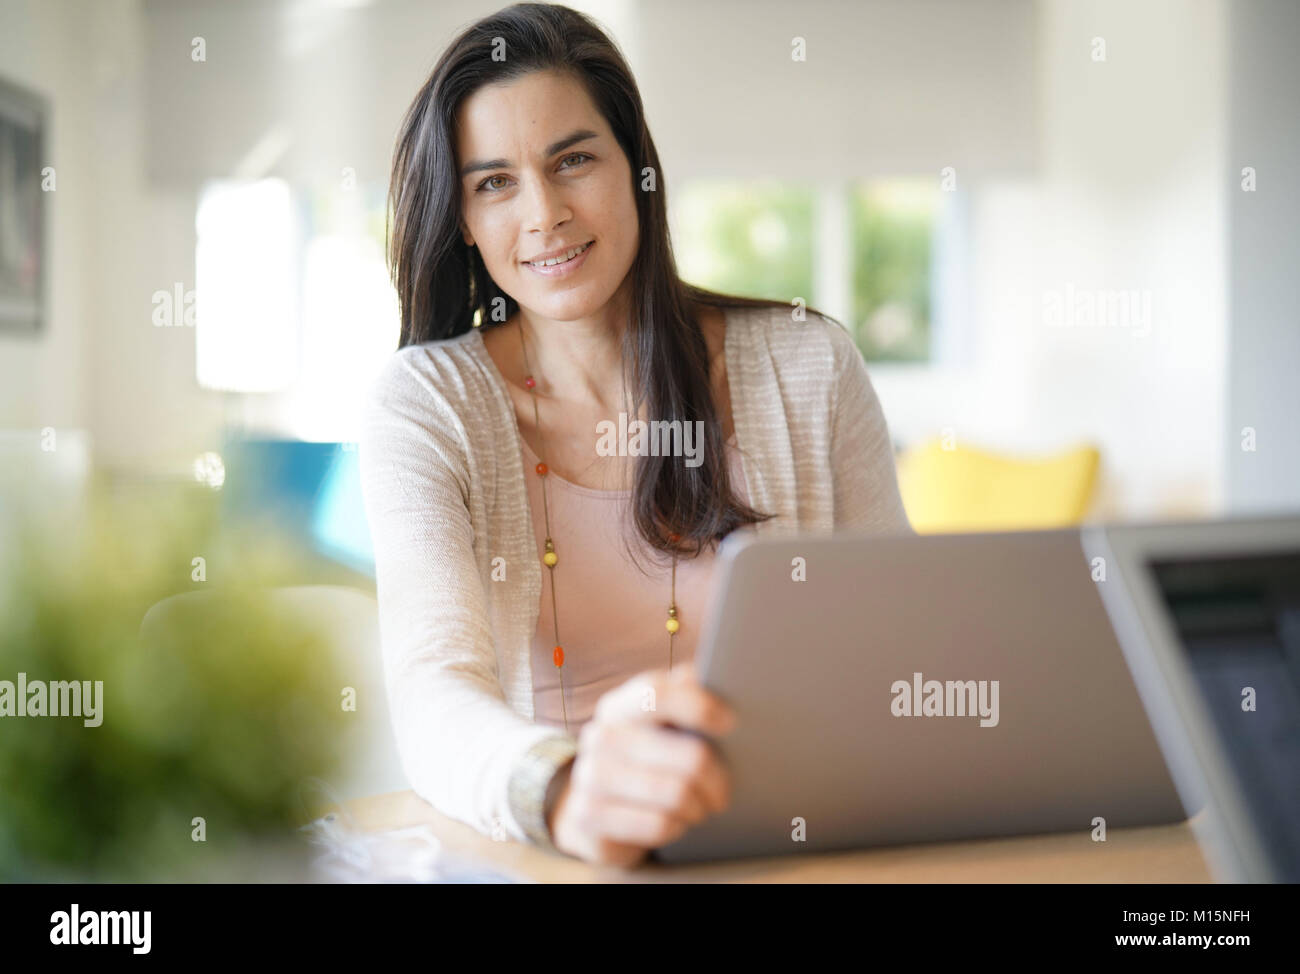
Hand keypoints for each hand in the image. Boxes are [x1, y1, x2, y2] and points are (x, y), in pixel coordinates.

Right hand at [546, 662, 736, 866]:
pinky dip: (678, 827)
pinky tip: (676, 821)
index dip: (700, 706)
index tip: (730, 723)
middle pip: (687, 756)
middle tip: (724, 790)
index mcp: (619, 706)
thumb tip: (720, 672)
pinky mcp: (590, 817)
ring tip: (702, 806)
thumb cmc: (646, 757)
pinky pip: (659, 825)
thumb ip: (687, 693)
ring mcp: (589, 778)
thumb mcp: (663, 723)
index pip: (658, 693)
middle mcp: (598, 737)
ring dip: (699, 806)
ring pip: (677, 794)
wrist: (595, 806)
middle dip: (717, 777)